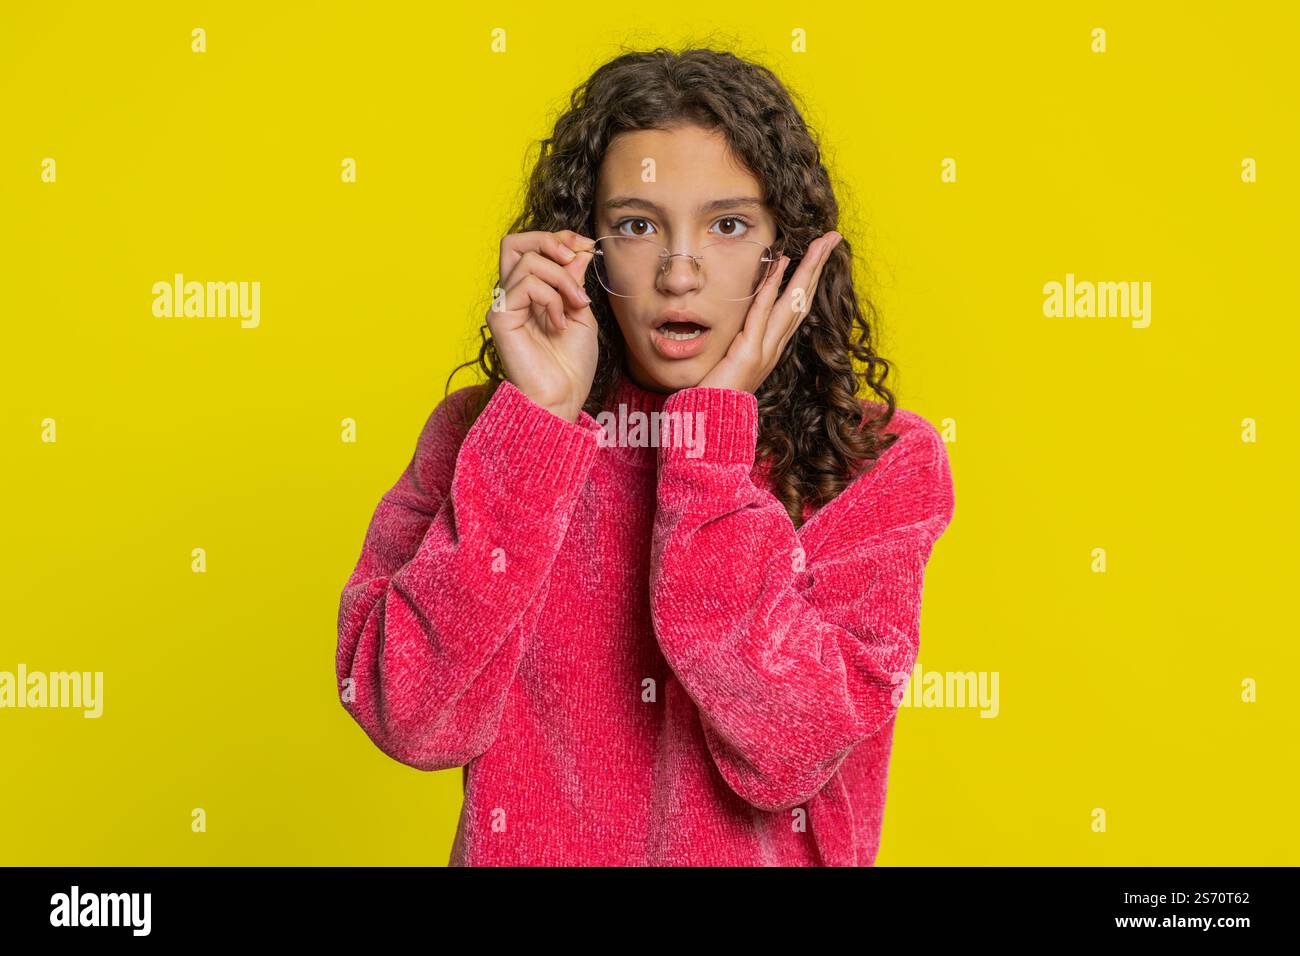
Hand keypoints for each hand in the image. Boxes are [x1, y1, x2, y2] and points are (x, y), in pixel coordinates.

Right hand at [488, 229, 598, 421]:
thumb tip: (576, 251)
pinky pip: (526, 285)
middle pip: (515, 241)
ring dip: (562, 278)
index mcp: (530, 292)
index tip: (588, 249)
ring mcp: (504, 304)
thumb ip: (574, 281)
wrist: (563, 398)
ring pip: (528, 260)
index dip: (561, 239)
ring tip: (576, 306)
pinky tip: (560, 324)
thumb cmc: (571, 365)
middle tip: (575, 259)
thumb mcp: (581, 313)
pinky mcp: (500, 317)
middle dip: (551, 241)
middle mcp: (512, 294)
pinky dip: (551, 299)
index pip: (533, 246)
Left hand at [697, 230, 842, 392]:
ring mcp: (765, 351)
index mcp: (772, 347)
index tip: (820, 251)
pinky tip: (781, 263)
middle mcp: (775, 347)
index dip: (809, 278)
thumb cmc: (716, 394)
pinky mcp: (749, 355)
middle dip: (818, 266)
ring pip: (792, 302)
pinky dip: (771, 288)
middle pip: (803, 299)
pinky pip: (761, 314)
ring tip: (819, 243)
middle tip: (833, 237)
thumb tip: (741, 317)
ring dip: (807, 269)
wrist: (710, 423)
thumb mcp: (731, 359)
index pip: (796, 305)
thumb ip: (739, 338)